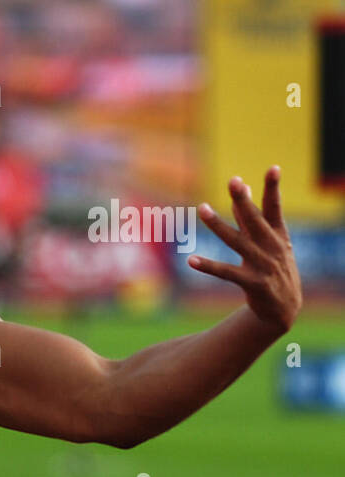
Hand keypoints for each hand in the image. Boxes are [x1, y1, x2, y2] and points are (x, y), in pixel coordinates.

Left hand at [189, 167, 301, 332]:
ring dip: (219, 225)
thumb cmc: (273, 267)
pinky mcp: (253, 283)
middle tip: (234, 181)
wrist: (284, 308)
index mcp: (277, 234)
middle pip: (255, 220)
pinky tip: (191, 260)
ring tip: (202, 208)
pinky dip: (209, 266)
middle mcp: (272, 247)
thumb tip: (242, 190)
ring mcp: (263, 265)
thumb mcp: (269, 242)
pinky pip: (226, 273)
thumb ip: (252, 218)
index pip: (275, 207)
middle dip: (244, 201)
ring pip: (237, 242)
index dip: (274, 188)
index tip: (274, 168)